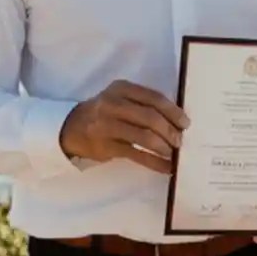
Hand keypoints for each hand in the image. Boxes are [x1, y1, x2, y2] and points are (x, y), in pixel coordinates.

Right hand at [59, 79, 188, 173]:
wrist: (71, 128)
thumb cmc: (104, 113)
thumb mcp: (119, 99)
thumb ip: (142, 104)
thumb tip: (176, 120)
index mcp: (121, 88)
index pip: (153, 98)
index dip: (172, 111)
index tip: (185, 122)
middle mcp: (113, 104)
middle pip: (149, 116)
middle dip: (169, 130)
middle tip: (180, 140)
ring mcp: (107, 125)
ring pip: (143, 136)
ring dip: (163, 146)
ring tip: (173, 153)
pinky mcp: (106, 146)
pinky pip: (136, 154)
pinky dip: (154, 162)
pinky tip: (165, 167)